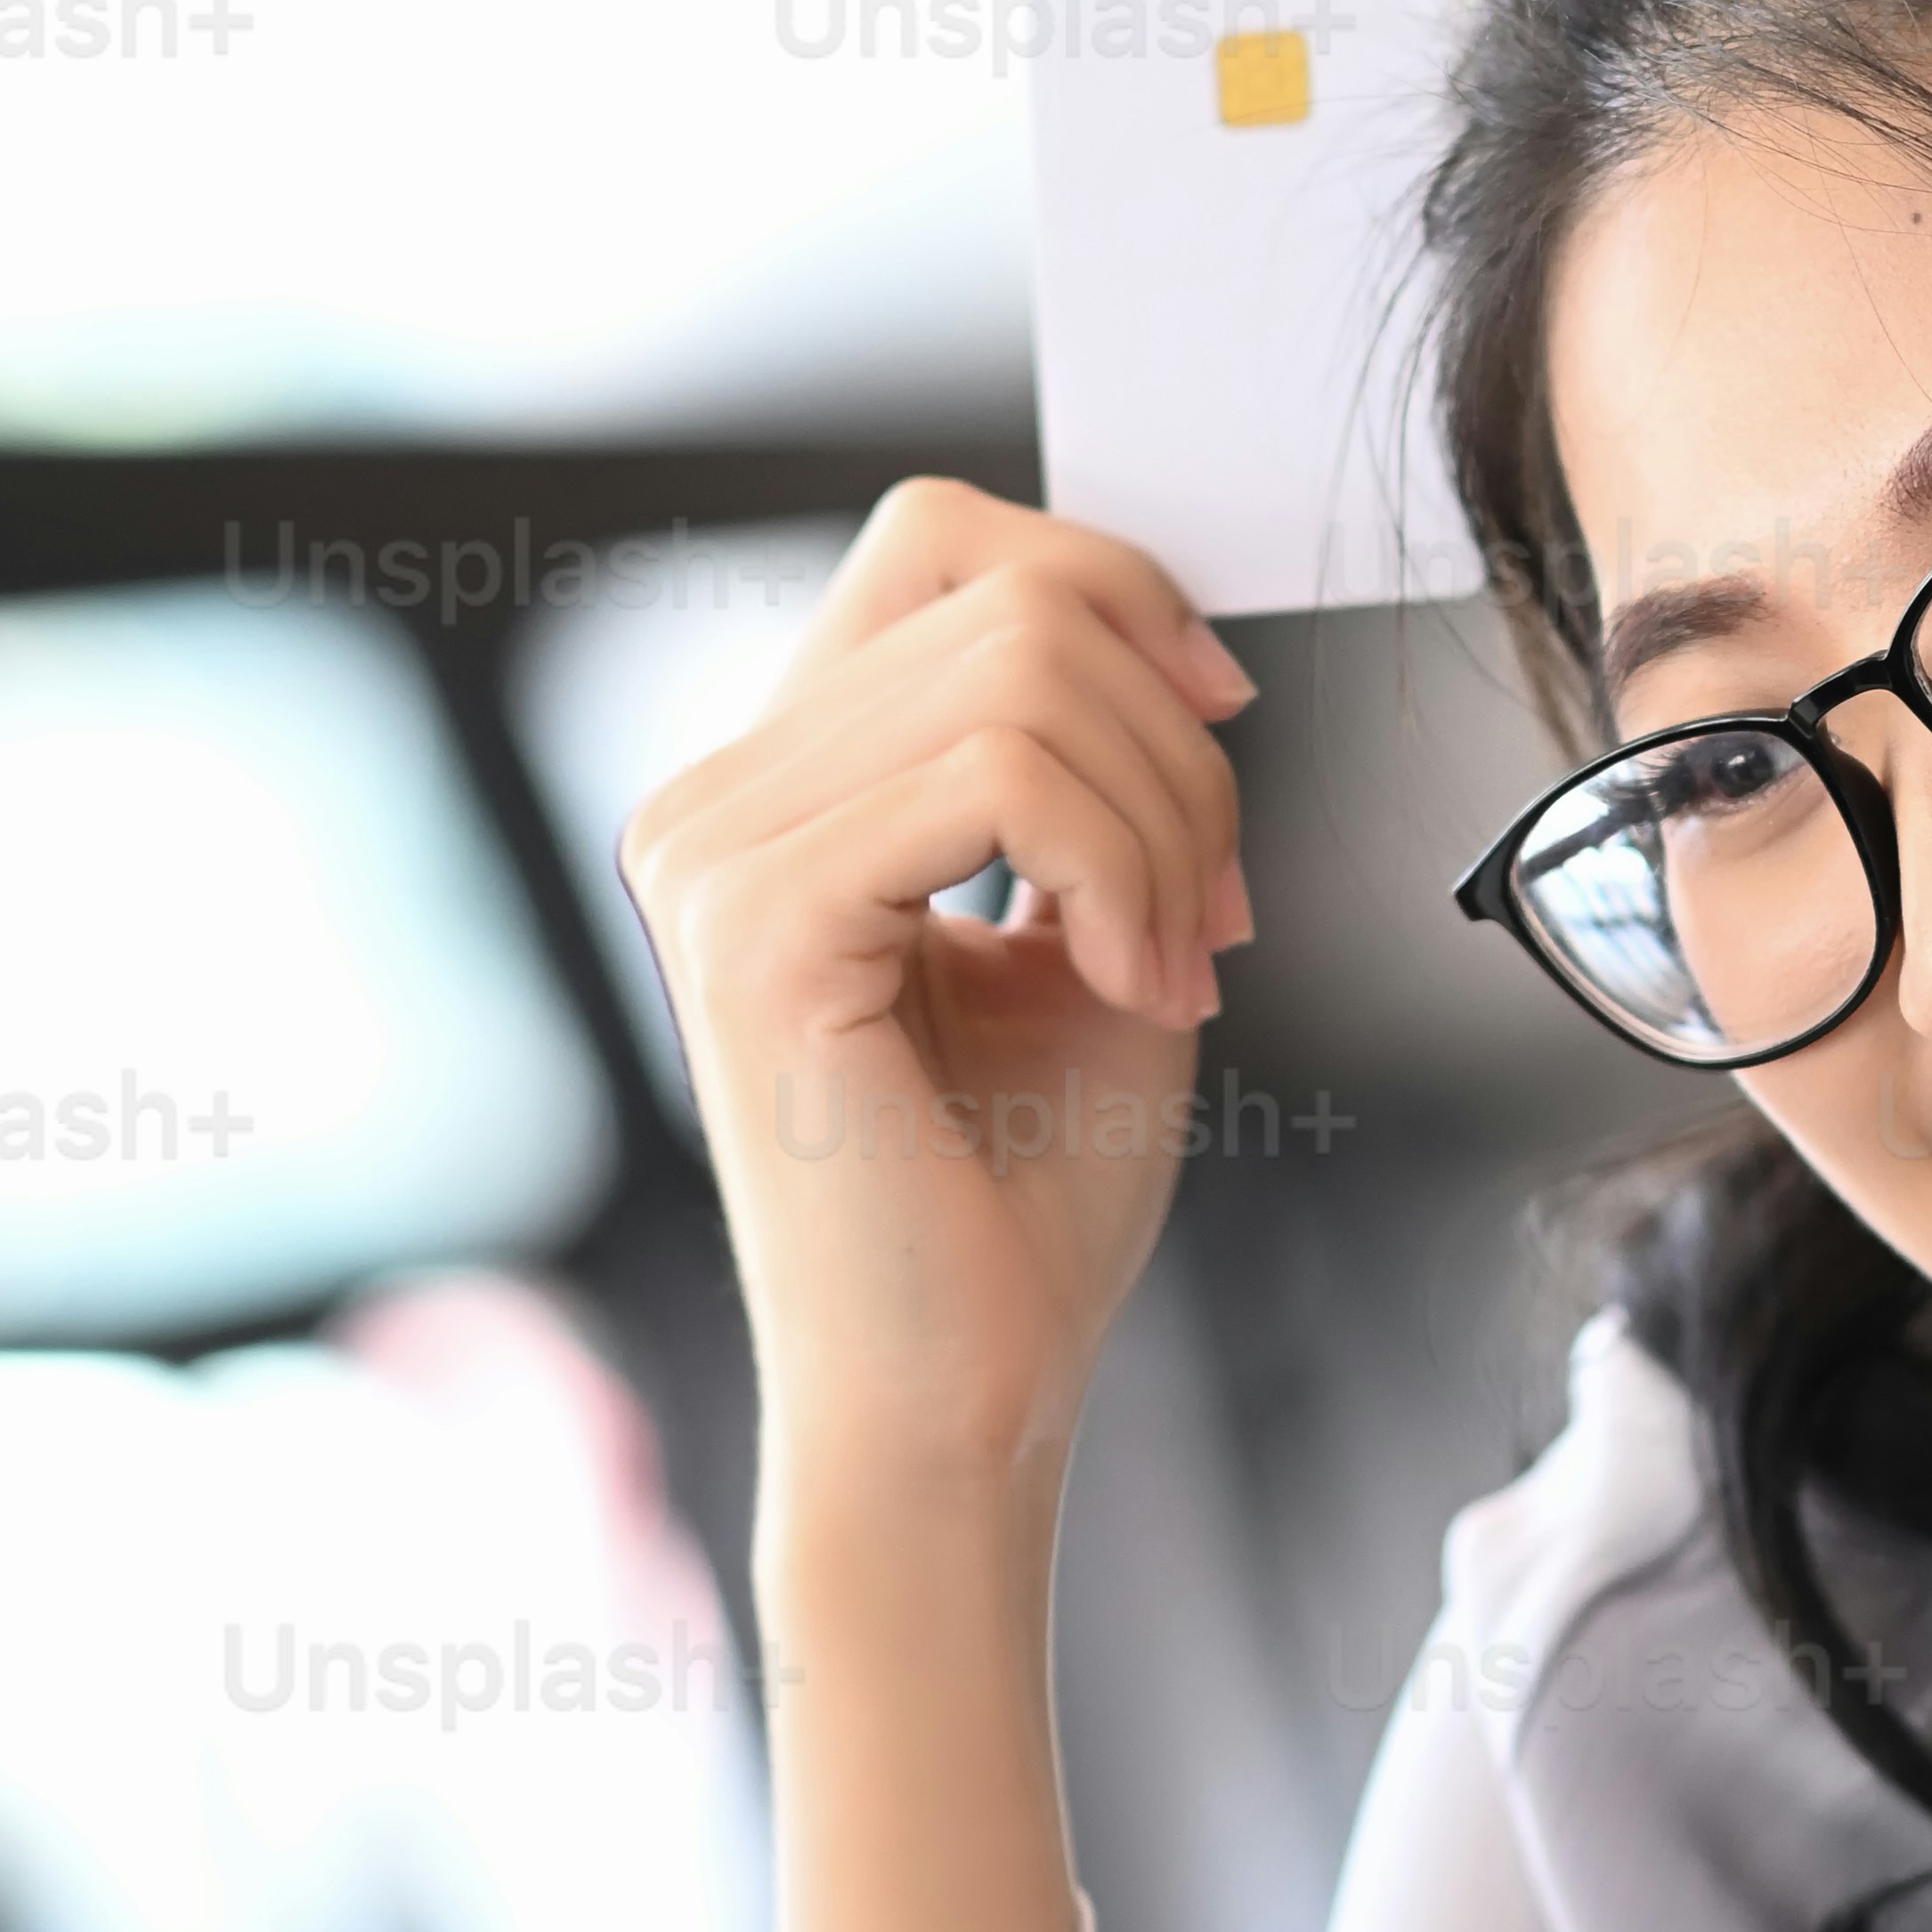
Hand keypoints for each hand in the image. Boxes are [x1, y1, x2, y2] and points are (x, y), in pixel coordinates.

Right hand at [627, 480, 1256, 1516]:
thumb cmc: (1024, 1191)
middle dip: (1179, 747)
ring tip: (1181, 968)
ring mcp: (712, 855)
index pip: (940, 538)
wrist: (967, 1393)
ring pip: (1024, 676)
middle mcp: (710, 798)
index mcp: (774, 784)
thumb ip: (1090, 761)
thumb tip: (1158, 626)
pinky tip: (1139, 987)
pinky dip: (1124, 872)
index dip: (1113, 585)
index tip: (1218, 715)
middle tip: (1220, 913)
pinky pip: (1003, 779)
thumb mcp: (1087, 916)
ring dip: (1170, 822)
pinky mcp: (758, 928)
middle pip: (1012, 597)